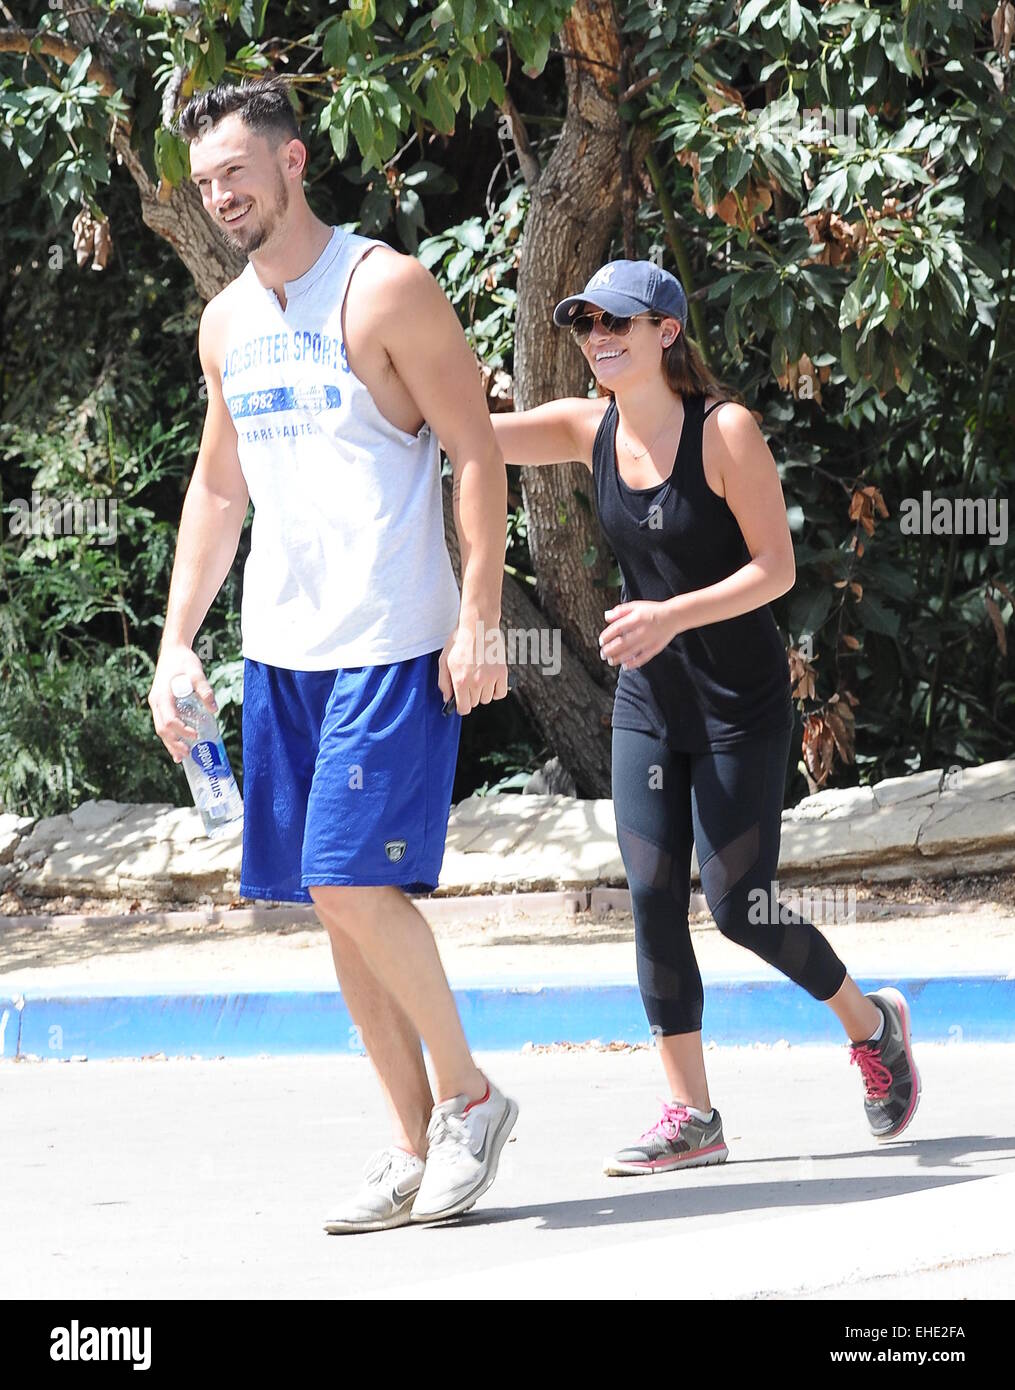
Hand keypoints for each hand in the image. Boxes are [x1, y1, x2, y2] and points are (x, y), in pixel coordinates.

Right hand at [148, 643, 217, 762]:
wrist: (173, 650)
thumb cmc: (184, 660)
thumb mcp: (196, 672)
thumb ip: (205, 689)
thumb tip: (214, 709)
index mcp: (162, 696)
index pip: (170, 720)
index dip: (182, 731)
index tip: (195, 735)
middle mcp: (156, 702)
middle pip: (162, 729)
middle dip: (174, 744)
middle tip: (188, 754)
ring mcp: (156, 703)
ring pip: (160, 728)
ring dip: (170, 743)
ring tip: (182, 757)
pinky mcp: (160, 704)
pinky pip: (162, 723)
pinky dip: (169, 735)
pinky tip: (178, 745)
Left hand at [438, 619, 508, 715]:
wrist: (478, 626)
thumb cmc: (459, 641)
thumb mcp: (444, 661)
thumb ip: (444, 682)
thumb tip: (447, 698)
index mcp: (460, 681)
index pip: (464, 708)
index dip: (462, 706)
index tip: (462, 701)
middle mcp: (476, 682)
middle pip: (475, 703)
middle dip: (471, 695)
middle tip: (469, 681)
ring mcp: (490, 678)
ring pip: (487, 699)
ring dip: (483, 692)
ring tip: (479, 678)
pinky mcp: (502, 673)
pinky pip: (500, 693)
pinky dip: (496, 691)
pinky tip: (491, 682)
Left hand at [598, 599, 689, 671]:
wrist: (673, 616)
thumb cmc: (652, 611)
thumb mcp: (636, 606)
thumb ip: (620, 611)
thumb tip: (606, 616)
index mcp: (636, 618)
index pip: (617, 628)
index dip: (607, 636)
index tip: (601, 641)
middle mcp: (642, 630)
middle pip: (622, 643)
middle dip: (610, 650)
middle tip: (603, 653)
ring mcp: (649, 640)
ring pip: (630, 652)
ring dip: (618, 658)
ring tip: (610, 660)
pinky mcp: (655, 648)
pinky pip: (643, 658)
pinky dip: (633, 663)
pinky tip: (625, 666)